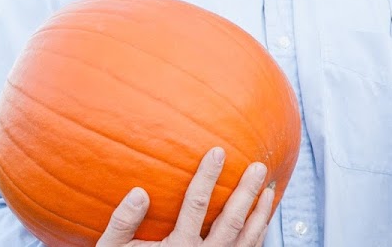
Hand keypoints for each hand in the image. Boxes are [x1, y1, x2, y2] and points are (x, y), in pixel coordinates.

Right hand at [97, 147, 275, 246]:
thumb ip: (123, 223)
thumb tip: (139, 193)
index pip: (197, 205)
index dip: (208, 177)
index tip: (218, 152)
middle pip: (232, 221)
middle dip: (247, 192)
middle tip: (259, 167)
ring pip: (247, 239)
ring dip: (260, 213)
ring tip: (269, 189)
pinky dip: (258, 235)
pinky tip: (261, 220)